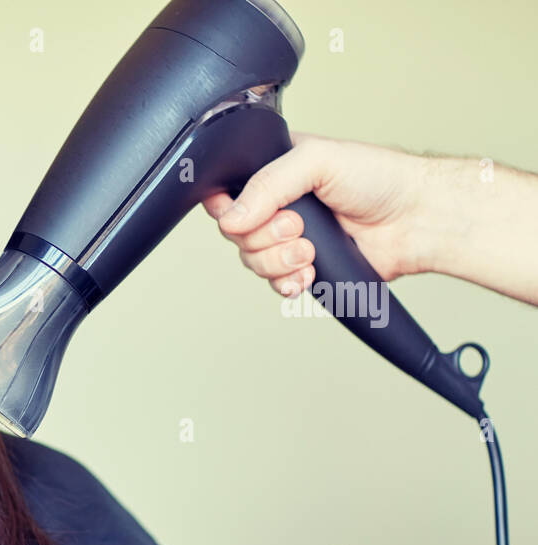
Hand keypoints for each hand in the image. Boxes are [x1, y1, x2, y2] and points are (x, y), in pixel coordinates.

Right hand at [201, 133, 431, 297]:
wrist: (416, 219)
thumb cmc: (378, 178)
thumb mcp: (316, 160)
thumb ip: (268, 184)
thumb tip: (231, 219)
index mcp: (275, 172)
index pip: (227, 194)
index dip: (228, 210)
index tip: (247, 216)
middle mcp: (278, 206)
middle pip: (237, 235)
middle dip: (265, 238)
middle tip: (298, 227)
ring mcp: (290, 239)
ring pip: (254, 262)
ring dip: (279, 262)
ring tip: (310, 252)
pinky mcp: (305, 267)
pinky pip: (276, 285)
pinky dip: (288, 283)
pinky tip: (308, 274)